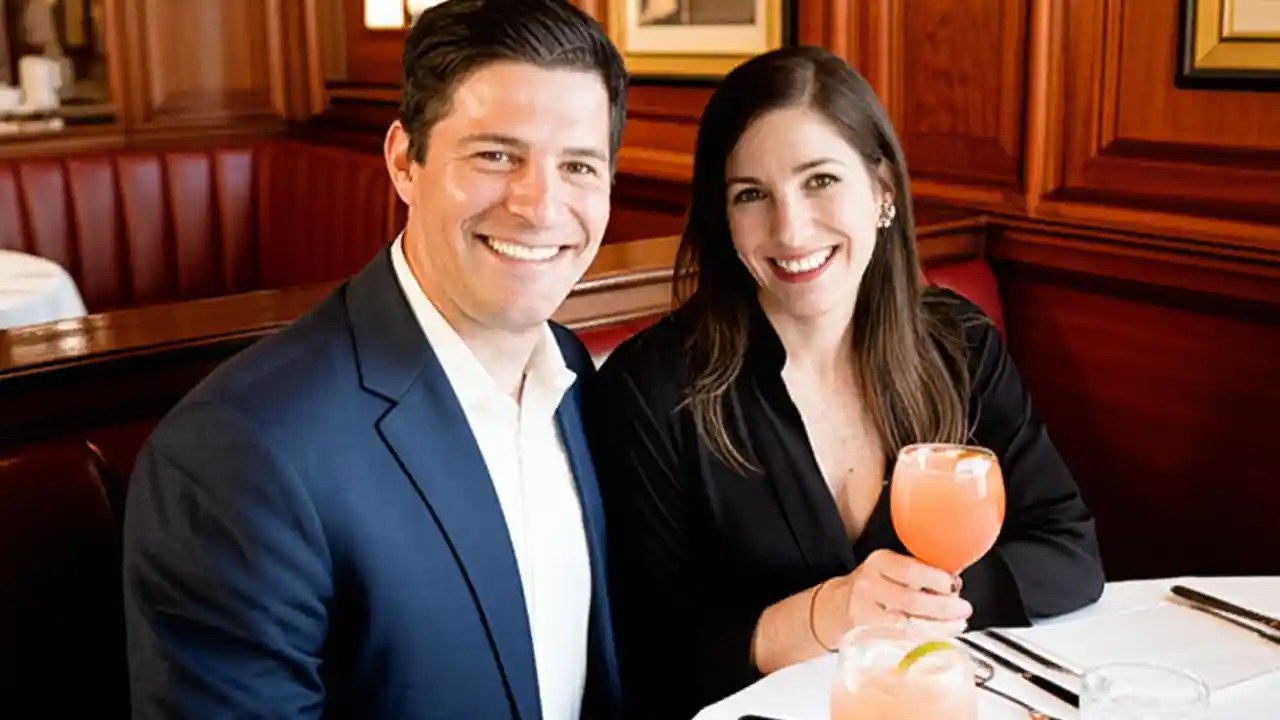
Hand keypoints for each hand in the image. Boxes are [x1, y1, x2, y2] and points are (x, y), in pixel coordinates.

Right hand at [823, 550, 971, 640]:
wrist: (838, 606)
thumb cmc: (876, 585)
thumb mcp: (891, 567)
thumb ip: (919, 571)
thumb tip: (954, 584)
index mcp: (880, 561)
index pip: (911, 570)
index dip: (936, 580)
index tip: (955, 585)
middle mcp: (870, 585)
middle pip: (911, 600)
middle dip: (943, 607)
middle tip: (963, 609)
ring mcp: (866, 612)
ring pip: (908, 623)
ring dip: (939, 626)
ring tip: (957, 624)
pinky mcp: (867, 634)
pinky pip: (901, 639)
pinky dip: (924, 638)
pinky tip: (939, 635)